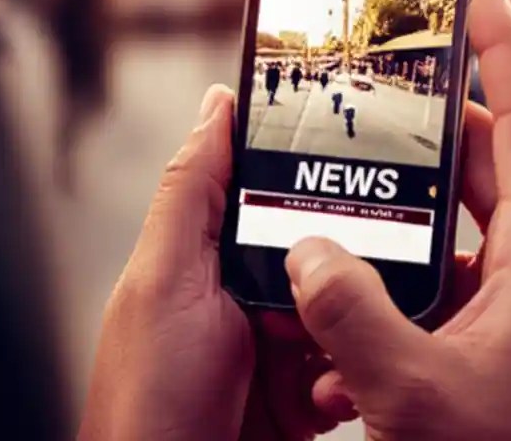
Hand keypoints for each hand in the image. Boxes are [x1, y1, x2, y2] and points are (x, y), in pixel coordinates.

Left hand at [81, 86, 338, 439]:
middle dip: (350, 261)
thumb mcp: (164, 282)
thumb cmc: (144, 403)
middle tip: (355, 276)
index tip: (365, 143)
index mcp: (211, 254)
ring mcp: (281, 348)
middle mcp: (249, 293)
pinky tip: (339, 389)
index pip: (272, 187)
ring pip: (353, 309)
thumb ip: (190, 194)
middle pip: (328, 246)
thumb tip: (216, 107)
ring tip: (333, 349)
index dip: (314, 166)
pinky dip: (356, 379)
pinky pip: (356, 367)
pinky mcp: (307, 395)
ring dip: (357, 327)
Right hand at [290, 0, 510, 439]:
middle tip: (373, 104)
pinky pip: (449, 308)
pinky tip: (343, 347)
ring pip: (458, 245)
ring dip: (399, 237)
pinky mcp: (506, 364)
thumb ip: (351, 315)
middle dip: (425, 138)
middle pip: (485, 173)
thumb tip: (309, 254)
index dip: (505, 44)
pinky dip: (400, 306)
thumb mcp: (417, 396)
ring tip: (336, 230)